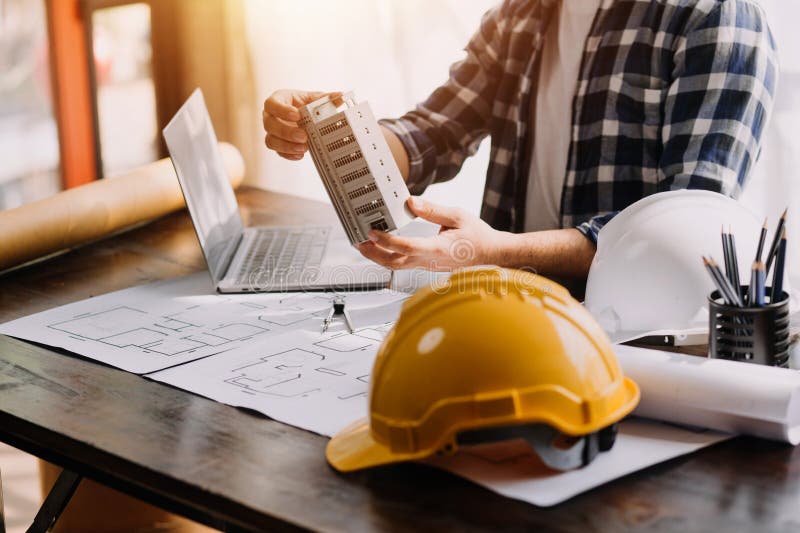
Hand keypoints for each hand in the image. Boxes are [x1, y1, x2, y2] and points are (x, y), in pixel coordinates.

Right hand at [262, 89, 340, 160]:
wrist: (303, 117)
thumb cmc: (305, 104)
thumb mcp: (315, 99)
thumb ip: (326, 98)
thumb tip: (341, 95)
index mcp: (278, 100)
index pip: (271, 104)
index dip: (282, 110)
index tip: (297, 115)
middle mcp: (270, 116)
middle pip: (269, 124)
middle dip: (286, 132)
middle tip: (303, 136)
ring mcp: (272, 131)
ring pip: (270, 140)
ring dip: (286, 146)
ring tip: (304, 148)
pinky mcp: (276, 143)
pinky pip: (277, 151)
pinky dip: (289, 154)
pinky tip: (300, 154)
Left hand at [357, 197, 507, 270]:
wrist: (492, 255)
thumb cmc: (478, 237)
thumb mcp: (457, 216)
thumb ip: (432, 210)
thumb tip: (410, 203)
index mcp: (438, 249)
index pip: (406, 247)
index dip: (386, 241)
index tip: (372, 232)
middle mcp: (430, 261)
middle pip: (394, 263)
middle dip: (373, 253)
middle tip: (358, 242)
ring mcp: (428, 266)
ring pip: (397, 266)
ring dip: (378, 256)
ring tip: (364, 245)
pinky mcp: (428, 265)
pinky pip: (404, 263)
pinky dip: (390, 256)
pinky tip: (382, 247)